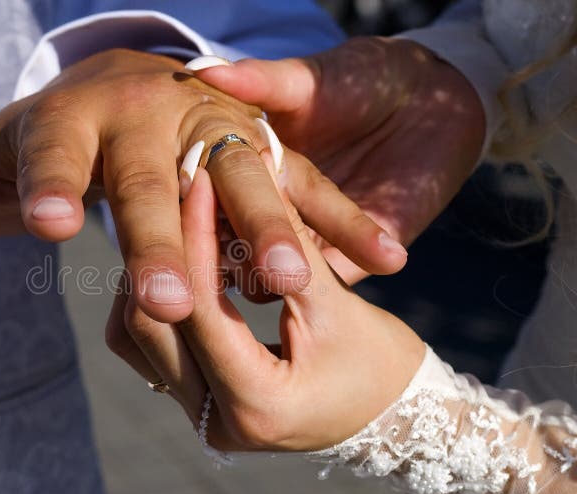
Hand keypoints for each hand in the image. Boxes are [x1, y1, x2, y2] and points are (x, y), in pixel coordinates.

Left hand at [0, 48, 400, 321]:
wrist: (132, 89)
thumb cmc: (57, 142)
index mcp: (73, 117)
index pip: (54, 151)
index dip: (49, 185)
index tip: (49, 227)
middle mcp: (149, 118)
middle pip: (154, 177)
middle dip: (164, 236)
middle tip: (170, 297)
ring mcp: (214, 130)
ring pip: (245, 179)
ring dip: (271, 230)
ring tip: (292, 285)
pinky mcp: (266, 147)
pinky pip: (310, 186)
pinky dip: (345, 221)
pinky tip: (383, 262)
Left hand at [108, 165, 424, 450]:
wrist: (395, 418)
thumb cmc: (383, 365)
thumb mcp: (339, 305)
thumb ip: (289, 245)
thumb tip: (256, 169)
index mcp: (257, 405)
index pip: (199, 307)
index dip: (194, 236)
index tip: (199, 181)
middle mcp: (218, 425)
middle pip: (147, 328)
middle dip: (163, 254)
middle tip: (179, 197)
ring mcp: (204, 420)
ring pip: (136, 340)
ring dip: (151, 279)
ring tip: (179, 225)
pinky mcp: (199, 407)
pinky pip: (151, 349)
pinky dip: (160, 303)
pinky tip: (184, 262)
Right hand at [189, 37, 484, 282]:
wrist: (432, 95)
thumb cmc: (364, 78)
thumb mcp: (309, 80)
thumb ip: (263, 82)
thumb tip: (208, 72)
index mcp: (256, 170)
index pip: (217, 200)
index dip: (202, 210)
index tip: (191, 209)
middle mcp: (277, 209)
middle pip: (237, 246)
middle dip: (227, 256)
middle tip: (222, 254)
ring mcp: (312, 238)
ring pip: (272, 276)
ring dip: (262, 280)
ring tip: (255, 274)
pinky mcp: (354, 259)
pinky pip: (328, 286)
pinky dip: (313, 291)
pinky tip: (303, 286)